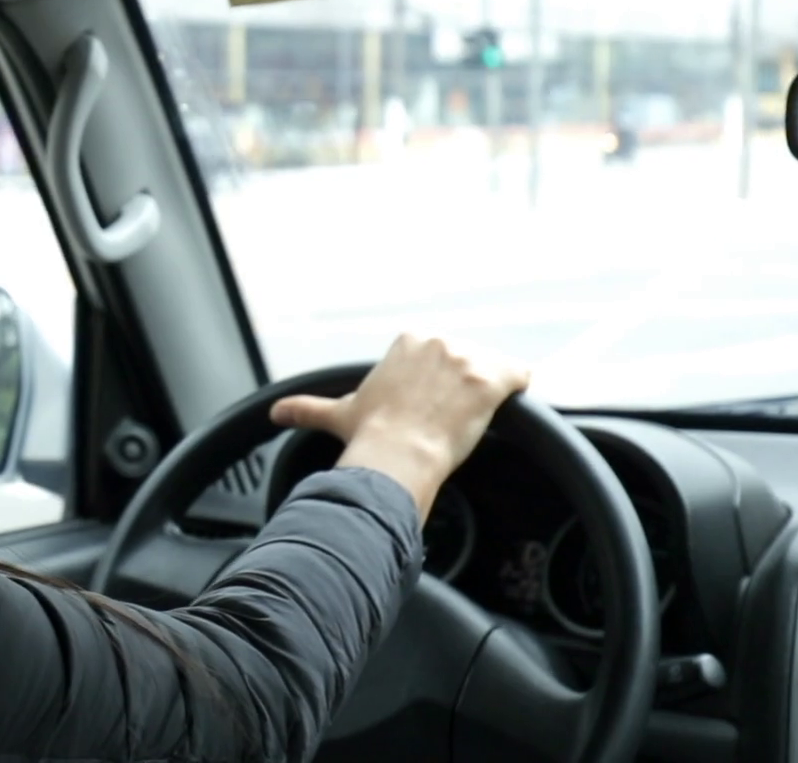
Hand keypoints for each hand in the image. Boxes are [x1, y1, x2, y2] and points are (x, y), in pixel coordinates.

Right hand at [269, 334, 529, 522]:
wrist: (396, 456)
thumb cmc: (370, 435)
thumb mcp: (338, 414)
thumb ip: (307, 408)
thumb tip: (276, 412)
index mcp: (408, 341)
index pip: (440, 354)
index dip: (440, 383)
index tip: (430, 406)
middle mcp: (438, 341)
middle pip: (469, 359)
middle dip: (463, 387)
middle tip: (448, 419)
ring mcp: (467, 358)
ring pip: (494, 369)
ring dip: (487, 394)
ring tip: (468, 422)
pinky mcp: (493, 378)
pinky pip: (520, 376)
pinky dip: (516, 391)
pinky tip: (503, 409)